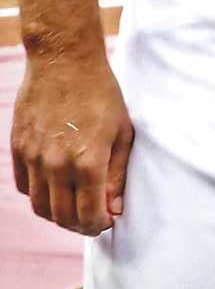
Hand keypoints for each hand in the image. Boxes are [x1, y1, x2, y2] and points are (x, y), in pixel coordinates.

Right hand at [11, 51, 132, 234]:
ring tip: (75, 208)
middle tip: (93, 220)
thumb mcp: (122, 133)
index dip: (99, 226)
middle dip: (80, 226)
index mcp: (88, 162)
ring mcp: (33, 158)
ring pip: (40, 207)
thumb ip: (117, 175)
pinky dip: (40, 195)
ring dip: (58, 215)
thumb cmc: (102, 95)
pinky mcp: (18, 148)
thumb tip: (114, 209)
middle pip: (62, 217)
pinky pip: (24, 187)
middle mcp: (56, 165)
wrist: (64, 62)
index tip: (108, 221)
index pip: (89, 215)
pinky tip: (56, 188)